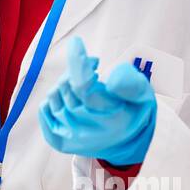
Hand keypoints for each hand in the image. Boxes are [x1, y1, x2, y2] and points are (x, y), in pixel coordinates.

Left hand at [38, 36, 156, 165]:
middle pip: (67, 86)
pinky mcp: (60, 140)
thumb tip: (110, 80)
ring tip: (83, 82)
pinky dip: (54, 98)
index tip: (76, 43)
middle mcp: (87, 128)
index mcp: (110, 117)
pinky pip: (45, 111)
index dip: (78, 61)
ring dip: (66, 81)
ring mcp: (71, 136)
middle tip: (92, 65)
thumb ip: (130, 83)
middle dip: (77, 68)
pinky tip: (69, 95)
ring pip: (54, 96)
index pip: (84, 86)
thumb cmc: (134, 114)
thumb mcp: (144, 96)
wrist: (128, 146)